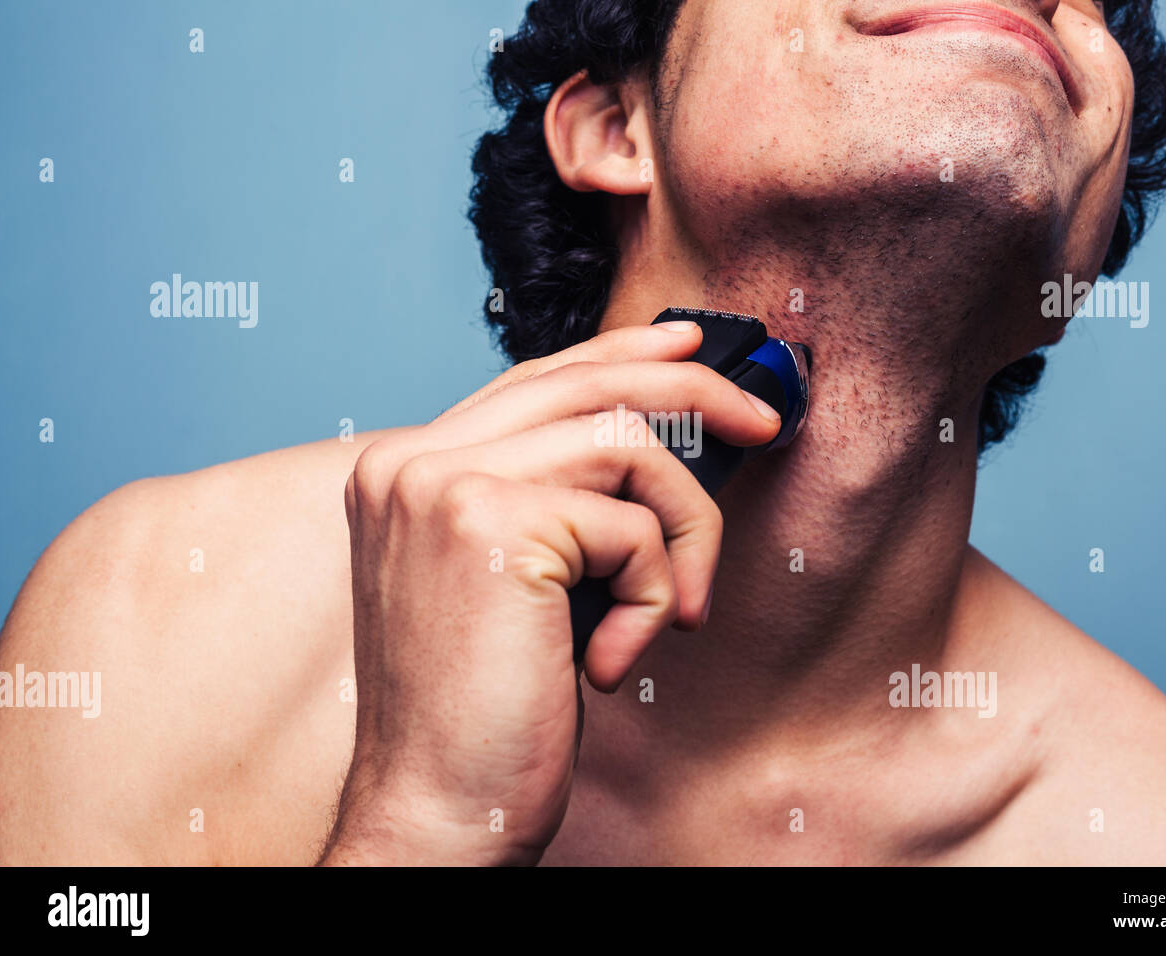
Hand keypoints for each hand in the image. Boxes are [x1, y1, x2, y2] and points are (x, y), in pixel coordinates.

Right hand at [319, 321, 780, 864]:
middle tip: (763, 424)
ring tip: (674, 614)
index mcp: (402, 470)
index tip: (688, 347)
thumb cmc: (485, 712)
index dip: (619, 353)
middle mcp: (408, 462)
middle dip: (692, 393)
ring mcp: (442, 485)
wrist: (437, 814)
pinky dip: (655, 593)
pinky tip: (615, 661)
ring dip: (682, 532)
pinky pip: (634, 528)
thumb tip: (647, 438)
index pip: (532, 380)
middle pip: (584, 384)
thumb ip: (548, 500)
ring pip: (627, 447)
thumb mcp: (511, 582)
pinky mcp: (492, 524)